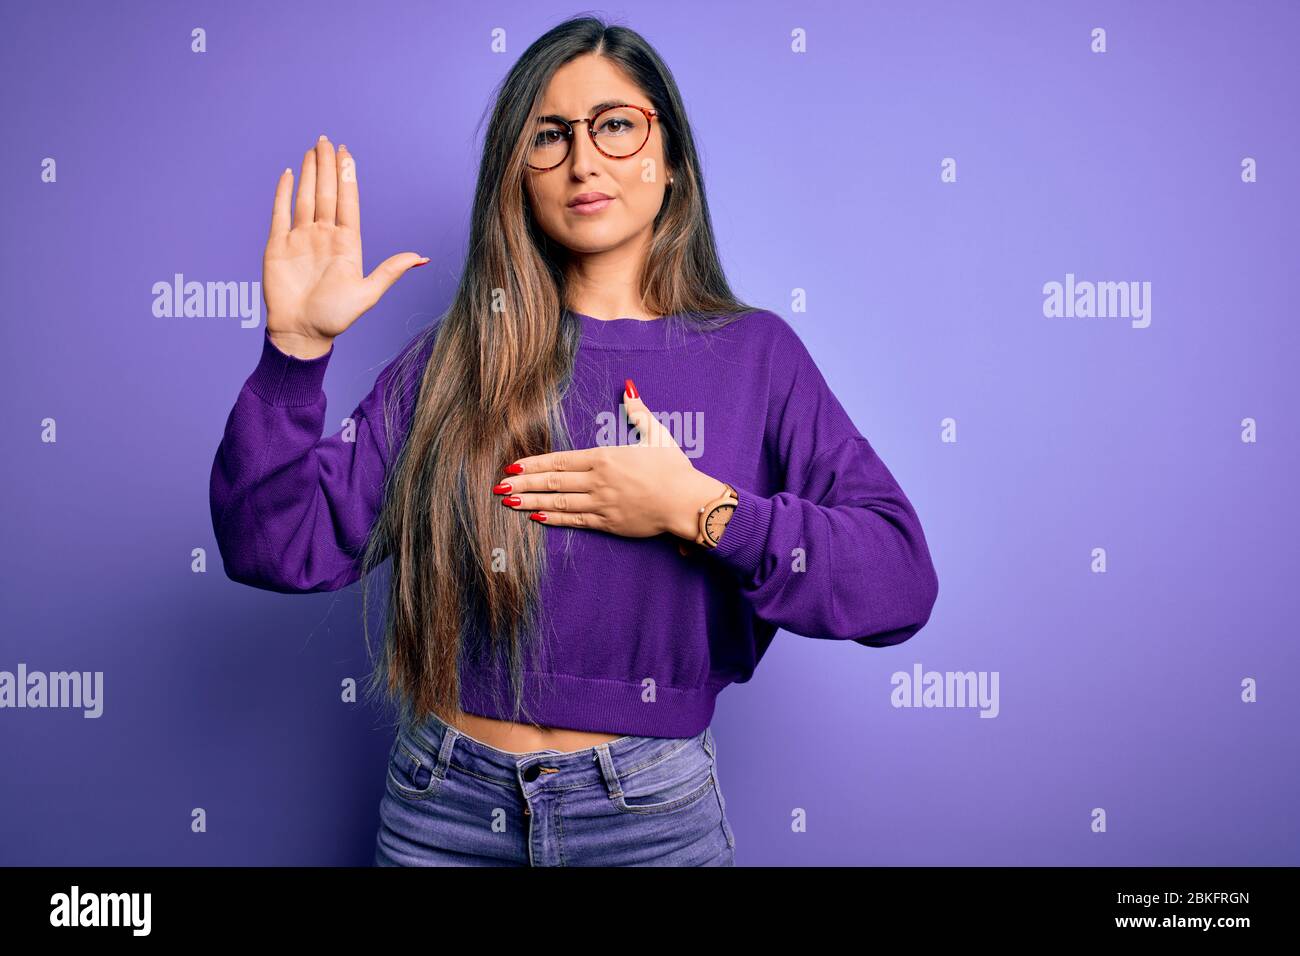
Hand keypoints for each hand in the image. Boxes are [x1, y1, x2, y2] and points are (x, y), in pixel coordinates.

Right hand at [262, 135, 429, 357]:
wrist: (302, 334)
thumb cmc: (335, 319)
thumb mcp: (368, 294)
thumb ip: (390, 271)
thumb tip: (422, 258)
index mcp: (347, 244)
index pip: (348, 202)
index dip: (347, 177)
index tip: (348, 154)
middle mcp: (324, 236)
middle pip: (326, 193)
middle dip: (327, 166)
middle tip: (328, 140)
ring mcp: (300, 239)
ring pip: (305, 197)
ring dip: (308, 173)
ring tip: (312, 149)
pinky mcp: (277, 246)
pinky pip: (280, 213)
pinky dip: (282, 193)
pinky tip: (287, 174)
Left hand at [494, 378, 726, 540]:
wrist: (686, 501)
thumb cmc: (673, 467)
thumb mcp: (656, 433)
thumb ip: (638, 412)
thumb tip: (628, 388)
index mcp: (605, 457)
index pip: (560, 461)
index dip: (534, 464)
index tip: (513, 465)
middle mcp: (597, 481)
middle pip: (552, 482)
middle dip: (523, 483)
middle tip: (498, 486)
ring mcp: (601, 503)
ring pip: (558, 502)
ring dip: (531, 501)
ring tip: (509, 501)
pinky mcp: (608, 523)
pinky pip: (575, 520)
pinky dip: (554, 518)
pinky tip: (536, 516)